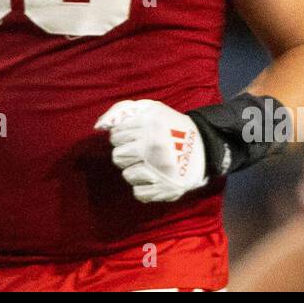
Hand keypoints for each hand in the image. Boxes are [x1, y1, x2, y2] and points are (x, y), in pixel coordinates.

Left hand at [94, 99, 208, 202]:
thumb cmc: (170, 126)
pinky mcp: (166, 189)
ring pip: (127, 175)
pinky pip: (138, 193)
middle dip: (127, 154)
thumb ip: (122, 111)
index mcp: (149, 123)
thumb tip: (98, 126)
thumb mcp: (150, 109)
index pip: (116, 135)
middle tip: (142, 152)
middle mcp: (153, 145)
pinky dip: (144, 188)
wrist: (205, 147)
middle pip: (117, 157)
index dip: (123, 137)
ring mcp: (160, 169)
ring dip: (135, 171)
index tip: (136, 137)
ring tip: (150, 164)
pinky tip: (155, 178)